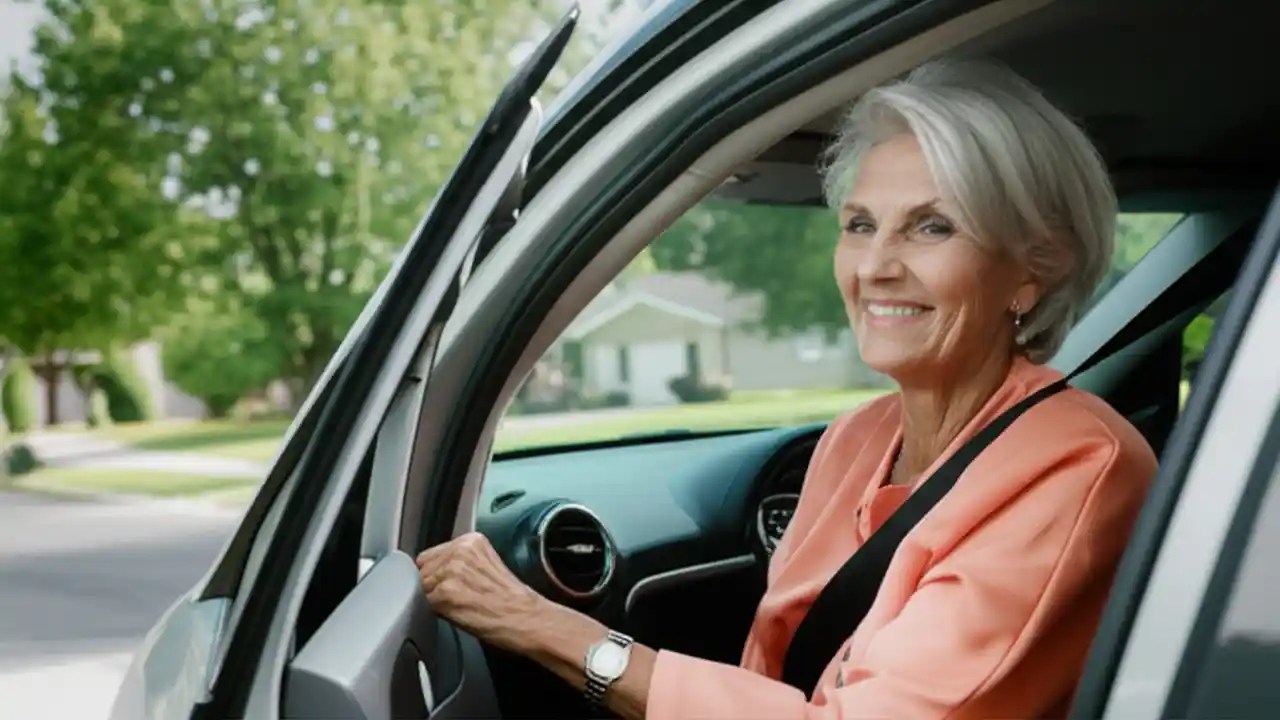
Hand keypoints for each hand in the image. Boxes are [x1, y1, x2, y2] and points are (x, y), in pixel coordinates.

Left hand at [416, 532, 543, 652]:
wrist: (525, 618)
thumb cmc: (511, 600)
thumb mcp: (487, 565)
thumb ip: (461, 561)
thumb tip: (437, 571)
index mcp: (470, 541)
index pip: (430, 555)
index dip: (436, 573)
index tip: (448, 584)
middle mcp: (459, 550)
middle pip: (422, 569)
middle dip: (432, 584)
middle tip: (456, 598)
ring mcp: (451, 571)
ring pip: (421, 586)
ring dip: (433, 598)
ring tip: (458, 606)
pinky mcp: (445, 593)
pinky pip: (423, 603)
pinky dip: (435, 611)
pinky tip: (456, 614)